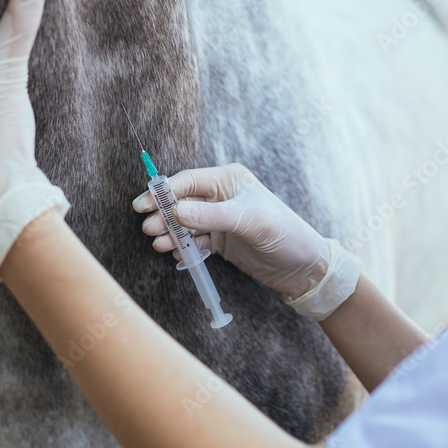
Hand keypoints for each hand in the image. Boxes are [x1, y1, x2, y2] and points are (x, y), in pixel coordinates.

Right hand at [133, 163, 361, 319]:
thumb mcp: (249, 222)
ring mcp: (220, 218)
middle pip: (182, 202)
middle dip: (164, 215)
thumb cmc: (284, 235)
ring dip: (171, 233)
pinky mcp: (221, 239)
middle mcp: (222, 196)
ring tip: (159, 245)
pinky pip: (194, 240)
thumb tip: (175, 210)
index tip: (143, 205)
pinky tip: (177, 255)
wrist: (304, 267)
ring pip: (185, 223)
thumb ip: (211, 215)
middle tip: (149, 230)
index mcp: (229, 180)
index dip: (163, 192)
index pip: (188, 181)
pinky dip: (184, 247)